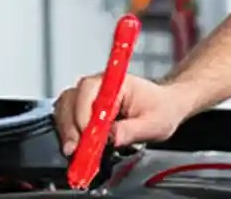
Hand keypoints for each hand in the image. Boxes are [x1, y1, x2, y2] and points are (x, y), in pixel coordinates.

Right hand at [53, 73, 190, 154]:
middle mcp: (99, 85)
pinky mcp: (84, 108)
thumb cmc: (161, 109)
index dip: (82, 112)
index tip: (86, 135)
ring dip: (66, 130)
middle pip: (70, 99)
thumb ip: (132, 130)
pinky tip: (76, 146)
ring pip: (64, 108)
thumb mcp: (153, 123)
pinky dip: (68, 132)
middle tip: (75, 149)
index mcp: (116, 81)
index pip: (89, 90)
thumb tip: (112, 138)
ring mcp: (89, 96)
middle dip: (70, 126)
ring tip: (74, 150)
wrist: (166, 107)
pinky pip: (67, 117)